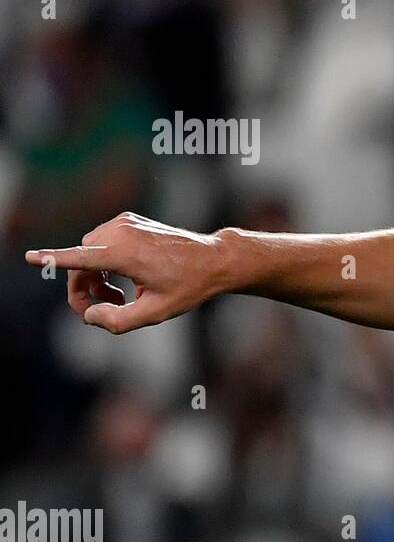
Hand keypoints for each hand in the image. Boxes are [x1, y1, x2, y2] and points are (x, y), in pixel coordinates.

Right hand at [25, 212, 224, 333]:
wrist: (214, 259)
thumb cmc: (188, 287)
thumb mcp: (156, 313)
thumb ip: (118, 320)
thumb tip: (89, 315)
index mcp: (125, 253)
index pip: (81, 258)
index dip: (53, 259)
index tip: (30, 258)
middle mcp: (120, 232)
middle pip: (80, 263)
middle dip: (84, 289)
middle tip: (104, 310)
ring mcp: (124, 222)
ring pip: (89, 252)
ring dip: (95, 277)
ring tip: (120, 297)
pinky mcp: (128, 220)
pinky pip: (101, 243)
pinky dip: (105, 262)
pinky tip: (127, 278)